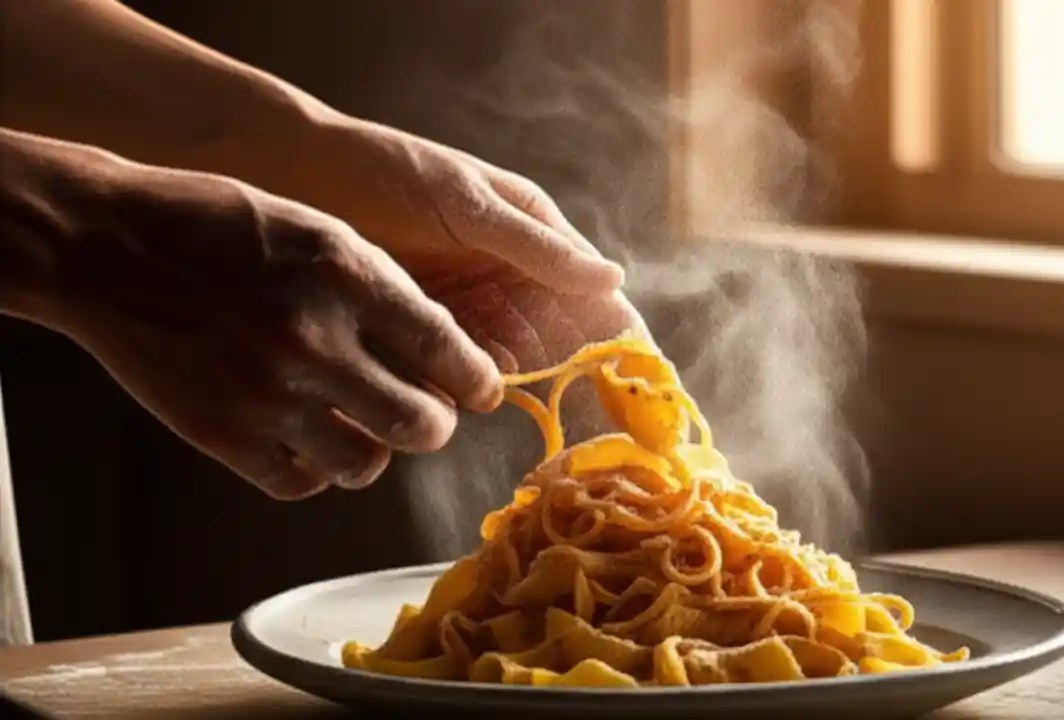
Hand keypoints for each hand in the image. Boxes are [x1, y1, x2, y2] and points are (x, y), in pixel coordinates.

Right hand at [12, 133, 501, 498]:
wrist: (108, 247)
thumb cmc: (223, 229)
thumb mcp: (321, 232)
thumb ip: (384, 292)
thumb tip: (443, 354)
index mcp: (347, 277)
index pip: (447, 351)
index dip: (478, 382)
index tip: (482, 391)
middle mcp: (314, 341)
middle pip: (421, 426)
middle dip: (435, 424)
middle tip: (426, 413)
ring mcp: (266, 394)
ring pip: (366, 465)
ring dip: (374, 449)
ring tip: (357, 421)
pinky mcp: (221, 434)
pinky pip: (301, 483)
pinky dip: (315, 467)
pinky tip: (306, 436)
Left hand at [246, 116, 642, 370]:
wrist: (289, 173)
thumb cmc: (387, 171)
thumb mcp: (469, 204)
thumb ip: (537, 247)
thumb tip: (614, 280)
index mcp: (534, 235)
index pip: (594, 297)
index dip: (620, 341)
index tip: (637, 387)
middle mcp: (508, 276)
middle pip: (559, 340)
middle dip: (573, 379)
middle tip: (587, 423)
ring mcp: (468, 305)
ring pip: (511, 361)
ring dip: (513, 382)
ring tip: (508, 400)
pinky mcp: (423, 329)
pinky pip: (457, 368)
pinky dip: (462, 384)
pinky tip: (456, 392)